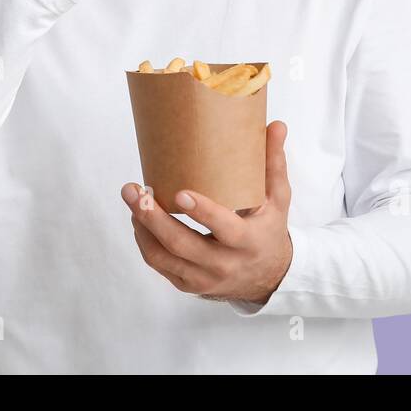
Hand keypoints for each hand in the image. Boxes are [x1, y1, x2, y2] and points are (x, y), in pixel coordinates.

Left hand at [121, 121, 292, 306]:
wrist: (267, 277)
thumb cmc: (268, 229)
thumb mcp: (278, 199)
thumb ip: (274, 163)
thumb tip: (276, 125)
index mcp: (249, 241)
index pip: (225, 229)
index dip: (203, 213)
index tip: (179, 193)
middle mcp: (225, 264)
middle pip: (182, 244)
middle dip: (153, 217)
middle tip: (135, 191)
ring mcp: (204, 278)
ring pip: (163, 257)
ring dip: (142, 228)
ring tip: (132, 199)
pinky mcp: (188, 284)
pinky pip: (159, 265)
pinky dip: (145, 241)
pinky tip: (138, 219)